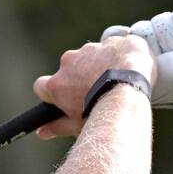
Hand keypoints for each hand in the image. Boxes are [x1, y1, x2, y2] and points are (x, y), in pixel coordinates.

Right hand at [32, 35, 156, 138]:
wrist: (129, 92)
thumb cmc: (101, 112)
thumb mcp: (77, 125)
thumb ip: (57, 126)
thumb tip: (42, 132)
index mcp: (57, 84)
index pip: (42, 86)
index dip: (52, 93)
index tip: (63, 99)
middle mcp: (69, 62)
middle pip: (69, 68)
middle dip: (80, 77)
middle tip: (97, 92)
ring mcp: (90, 49)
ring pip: (92, 55)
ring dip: (100, 65)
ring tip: (117, 81)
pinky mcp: (112, 40)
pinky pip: (114, 46)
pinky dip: (119, 56)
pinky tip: (130, 69)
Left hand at [102, 8, 172, 119]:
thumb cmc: (170, 86)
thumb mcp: (136, 80)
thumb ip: (117, 71)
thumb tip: (95, 65)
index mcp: (136, 61)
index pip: (119, 37)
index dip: (123, 36)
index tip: (126, 37)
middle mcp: (152, 48)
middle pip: (141, 29)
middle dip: (153, 41)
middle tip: (163, 54)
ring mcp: (171, 38)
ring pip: (159, 21)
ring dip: (170, 35)